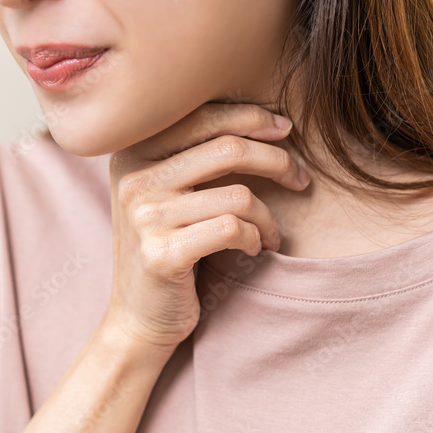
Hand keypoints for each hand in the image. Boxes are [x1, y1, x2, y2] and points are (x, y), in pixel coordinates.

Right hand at [102, 102, 308, 350]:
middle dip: (278, 161)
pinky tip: (252, 249)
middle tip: (300, 179)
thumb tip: (265, 117)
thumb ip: (193, 154)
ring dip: (269, 217)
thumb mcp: (166, 192)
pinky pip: (233, 230)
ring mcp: (144, 216)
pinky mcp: (162, 254)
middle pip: (228, 148)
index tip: (286, 131)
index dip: (252, 117)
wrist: (137, 317)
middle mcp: (133, 178)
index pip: (202, 114)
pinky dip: (255, 238)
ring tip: (270, 233)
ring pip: (239, 195)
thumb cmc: (166, 247)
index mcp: (132, 152)